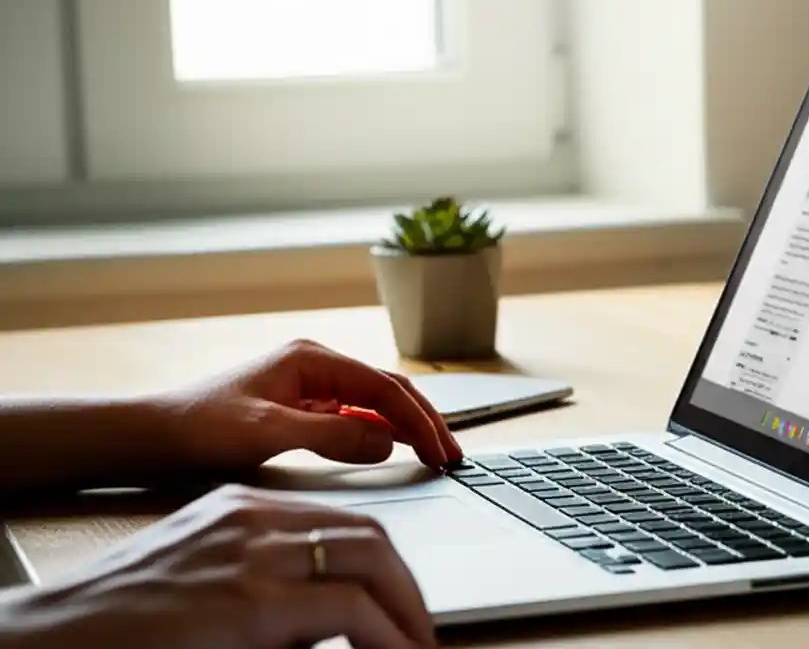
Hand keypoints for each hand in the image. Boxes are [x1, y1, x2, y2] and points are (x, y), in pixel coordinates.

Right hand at [0, 485, 434, 648]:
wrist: (50, 635)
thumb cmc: (118, 618)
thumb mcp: (201, 577)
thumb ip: (260, 579)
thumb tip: (324, 611)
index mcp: (243, 510)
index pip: (342, 523)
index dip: (385, 565)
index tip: (401, 601)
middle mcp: (254, 521)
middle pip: (368, 536)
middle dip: (407, 586)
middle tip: (421, 628)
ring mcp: (253, 556)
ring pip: (370, 563)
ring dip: (407, 611)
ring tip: (419, 645)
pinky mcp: (250, 601)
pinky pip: (351, 611)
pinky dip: (387, 636)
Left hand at [154, 339, 462, 471]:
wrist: (154, 435)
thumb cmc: (200, 427)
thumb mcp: (268, 433)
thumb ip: (332, 437)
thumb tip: (387, 443)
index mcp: (312, 359)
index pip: (384, 389)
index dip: (419, 421)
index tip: (440, 451)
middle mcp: (316, 366)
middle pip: (387, 391)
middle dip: (424, 421)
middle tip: (452, 454)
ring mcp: (310, 387)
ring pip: (374, 405)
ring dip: (406, 428)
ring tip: (436, 453)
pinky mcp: (302, 408)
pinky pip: (353, 419)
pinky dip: (380, 435)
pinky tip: (394, 450)